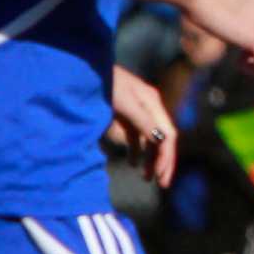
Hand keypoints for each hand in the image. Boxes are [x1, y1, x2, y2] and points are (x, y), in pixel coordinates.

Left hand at [109, 65, 179, 188]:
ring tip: (146, 178)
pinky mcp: (125, 114)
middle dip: (163, 162)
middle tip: (161, 184)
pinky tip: (133, 163)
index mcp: (153, 103)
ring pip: (150, 140)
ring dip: (151, 159)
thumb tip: (162, 142)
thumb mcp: (124, 102)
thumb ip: (143, 122)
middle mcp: (149, 107)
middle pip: (163, 139)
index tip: (160, 176)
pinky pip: (136, 136)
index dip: (166, 157)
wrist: (84, 69)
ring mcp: (137, 111)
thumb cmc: (104, 83)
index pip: (168, 135)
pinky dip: (137, 150)